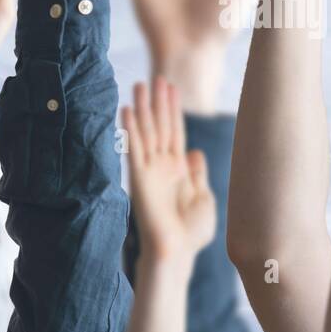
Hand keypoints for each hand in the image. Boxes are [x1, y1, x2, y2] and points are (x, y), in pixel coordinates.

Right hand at [120, 78, 215, 264]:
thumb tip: (194, 152)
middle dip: (158, 102)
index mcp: (180, 169)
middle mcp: (163, 166)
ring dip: (142, 109)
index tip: (170, 87)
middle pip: (160, 127)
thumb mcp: (203, 197)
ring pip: (146, 133)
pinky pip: (134, 150)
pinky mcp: (139, 179)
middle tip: (156, 77)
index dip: (173, 110)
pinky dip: (130, 130)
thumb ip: (197, 173)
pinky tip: (127, 111)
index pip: (175, 131)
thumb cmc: (192, 233)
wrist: (178, 254)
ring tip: (139, 85)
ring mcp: (150, 171)